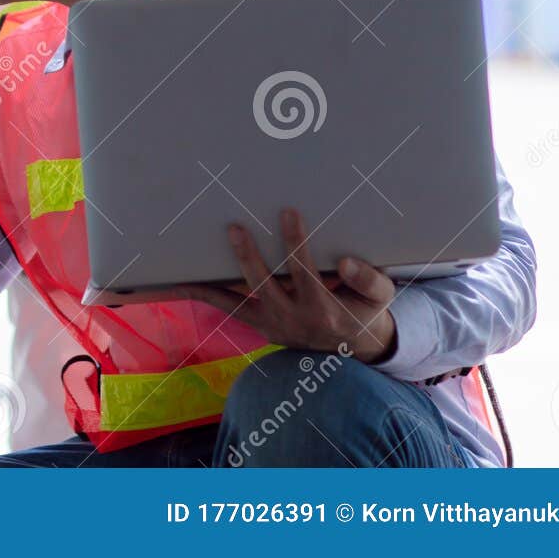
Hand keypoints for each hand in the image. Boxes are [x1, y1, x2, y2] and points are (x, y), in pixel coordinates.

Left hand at [169, 208, 397, 363]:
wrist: (353, 346)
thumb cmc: (365, 310)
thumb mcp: (380, 297)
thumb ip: (369, 279)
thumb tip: (345, 262)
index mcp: (322, 309)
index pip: (304, 271)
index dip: (295, 241)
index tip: (287, 211)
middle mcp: (291, 320)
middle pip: (263, 285)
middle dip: (248, 256)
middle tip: (234, 227)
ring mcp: (271, 324)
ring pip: (235, 302)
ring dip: (212, 282)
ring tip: (189, 260)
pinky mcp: (258, 324)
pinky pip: (227, 308)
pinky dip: (204, 295)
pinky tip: (177, 283)